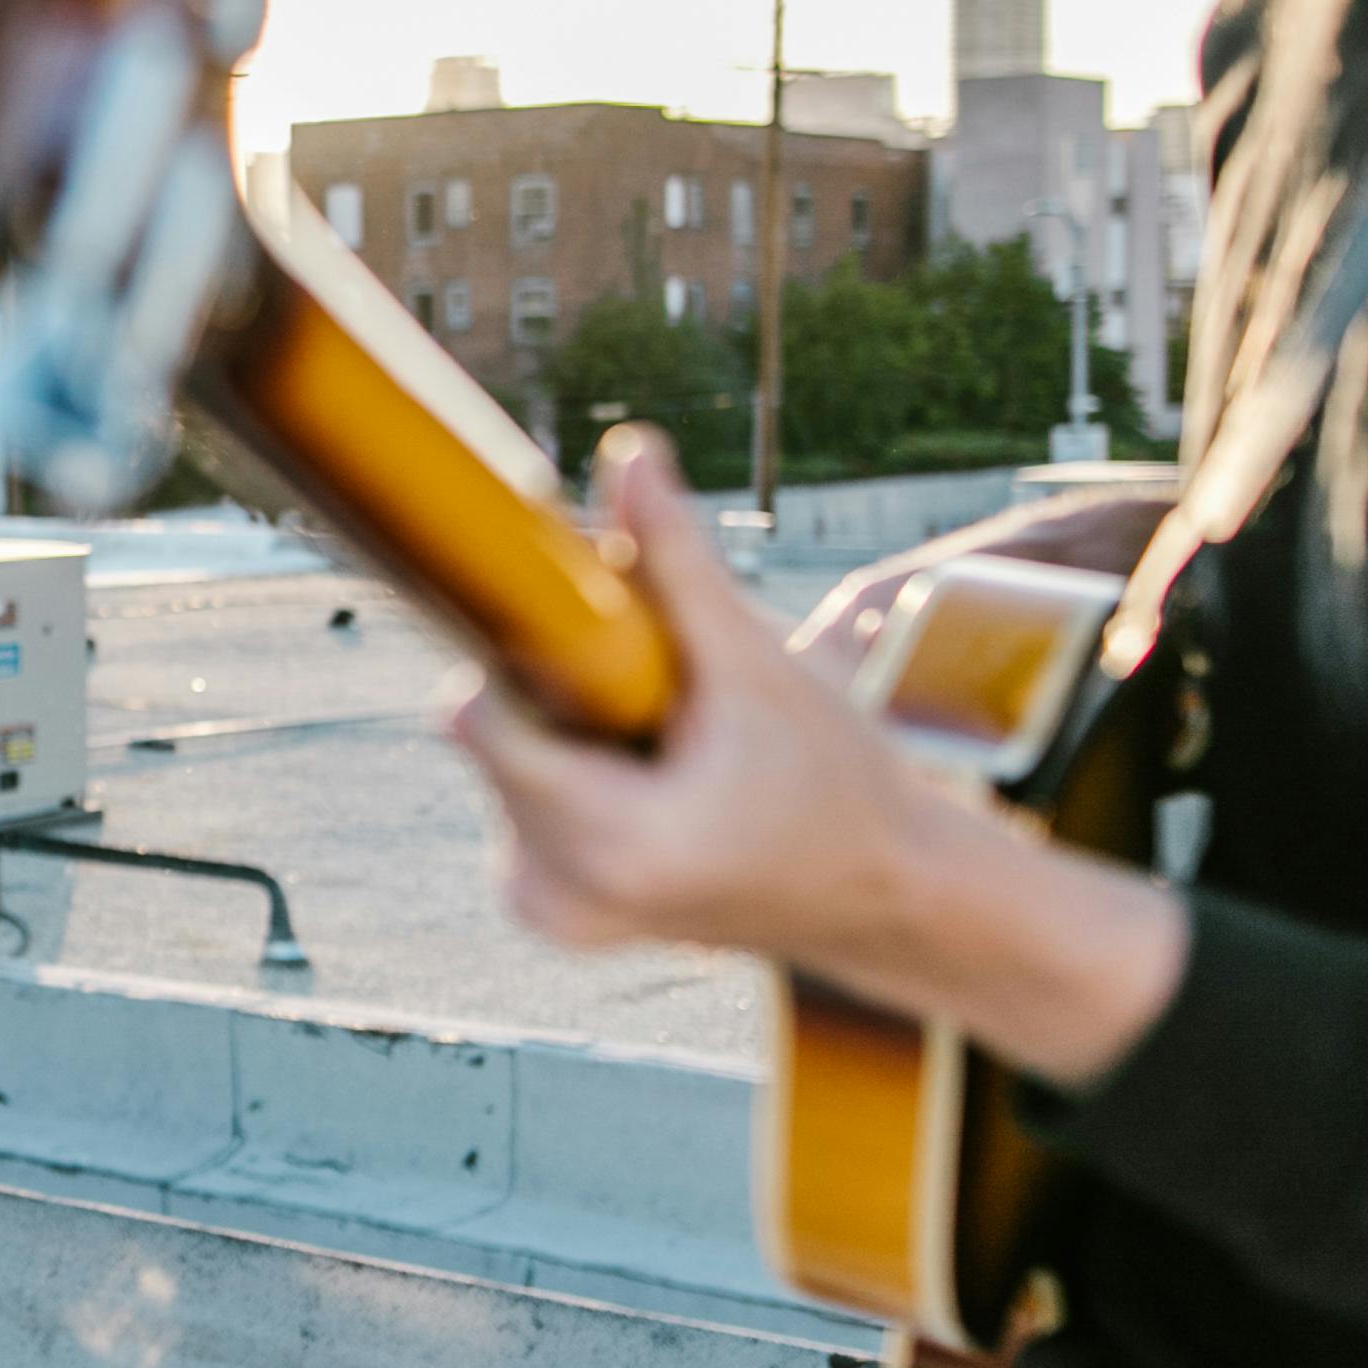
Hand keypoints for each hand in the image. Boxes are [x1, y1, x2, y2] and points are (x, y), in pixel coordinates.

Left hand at [446, 428, 947, 968]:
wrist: (883, 894)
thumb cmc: (838, 776)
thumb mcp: (759, 663)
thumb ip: (676, 560)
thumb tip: (627, 451)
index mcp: (609, 843)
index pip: (483, 716)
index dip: (524, 650)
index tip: (580, 616)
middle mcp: (558, 895)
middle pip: (488, 735)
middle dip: (551, 685)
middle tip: (648, 683)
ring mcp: (548, 913)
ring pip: (497, 765)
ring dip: (557, 728)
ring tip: (656, 735)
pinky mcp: (549, 915)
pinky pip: (514, 805)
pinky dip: (564, 772)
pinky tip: (639, 771)